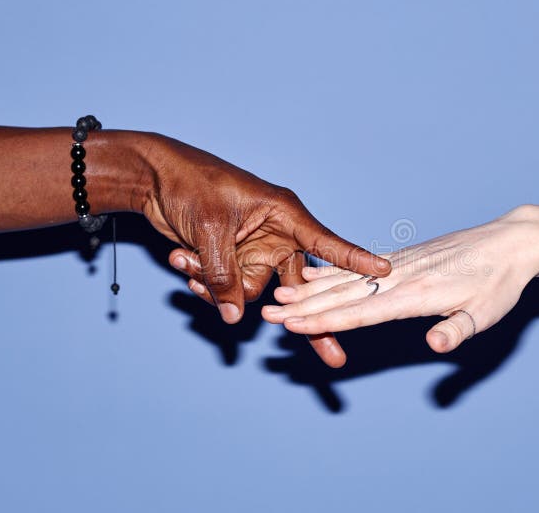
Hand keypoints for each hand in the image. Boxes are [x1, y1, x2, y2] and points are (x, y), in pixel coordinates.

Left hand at [140, 135, 390, 366]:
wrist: (153, 178)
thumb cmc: (190, 183)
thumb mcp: (212, 229)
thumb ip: (226, 274)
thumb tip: (233, 317)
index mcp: (283, 215)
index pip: (326, 243)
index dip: (355, 260)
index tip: (385, 272)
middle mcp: (275, 236)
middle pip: (300, 288)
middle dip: (309, 322)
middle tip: (334, 358)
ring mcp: (254, 251)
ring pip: (250, 293)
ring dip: (216, 287)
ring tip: (188, 265)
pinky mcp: (232, 261)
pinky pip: (227, 288)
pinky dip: (204, 283)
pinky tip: (184, 263)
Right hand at [262, 209, 538, 352]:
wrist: (509, 242)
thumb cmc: (500, 283)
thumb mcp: (486, 312)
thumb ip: (456, 329)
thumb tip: (435, 345)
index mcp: (417, 294)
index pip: (361, 312)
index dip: (324, 321)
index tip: (293, 326)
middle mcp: (399, 277)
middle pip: (342, 295)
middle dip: (303, 307)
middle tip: (268, 314)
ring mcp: (396, 266)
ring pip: (344, 280)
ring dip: (309, 290)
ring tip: (279, 295)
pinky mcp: (399, 259)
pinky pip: (356, 268)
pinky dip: (330, 273)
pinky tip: (312, 275)